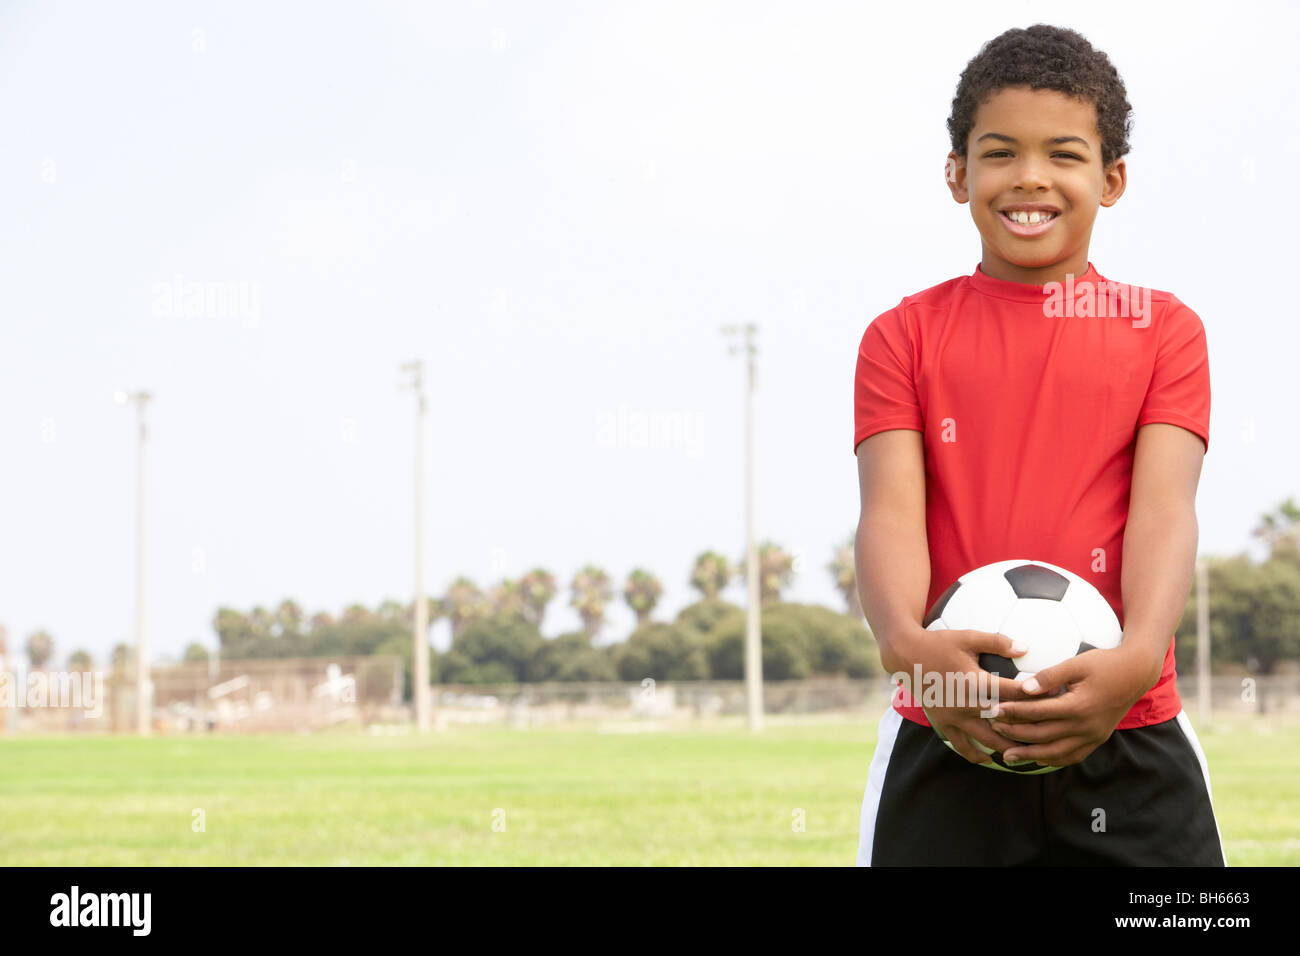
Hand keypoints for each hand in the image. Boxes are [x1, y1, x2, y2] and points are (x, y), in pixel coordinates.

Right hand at [886, 625, 1037, 766]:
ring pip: (988, 740)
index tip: (1056, 697)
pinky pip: (962, 746)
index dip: (1037, 695)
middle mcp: (967, 705)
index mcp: (976, 682)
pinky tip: (991, 759)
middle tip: (1051, 731)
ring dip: (1009, 747)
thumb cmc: (939, 643)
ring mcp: (955, 717)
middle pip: (1006, 722)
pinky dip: (977, 755)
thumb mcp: (968, 637)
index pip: (1015, 693)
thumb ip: (998, 642)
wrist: (906, 655)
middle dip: (1030, 728)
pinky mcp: (944, 724)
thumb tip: (1026, 648)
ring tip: (1028, 753)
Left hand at [984, 643, 1160, 766]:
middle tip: (993, 729)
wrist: (1136, 674)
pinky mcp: (1098, 739)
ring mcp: (1093, 736)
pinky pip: (1073, 756)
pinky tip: (1037, 760)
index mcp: (1078, 706)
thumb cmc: (1104, 664)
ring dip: (1030, 755)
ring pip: (1056, 752)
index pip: (1038, 712)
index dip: (1013, 712)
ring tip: (1008, 756)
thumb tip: (1023, 688)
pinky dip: (1054, 760)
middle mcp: (1086, 726)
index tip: (993, 710)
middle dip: (1015, 734)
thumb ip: (1049, 677)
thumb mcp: (1076, 664)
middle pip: (1043, 735)